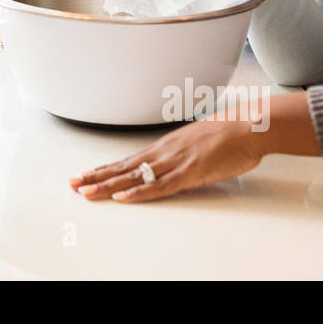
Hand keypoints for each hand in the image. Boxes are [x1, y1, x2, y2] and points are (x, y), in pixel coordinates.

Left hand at [70, 114, 263, 202]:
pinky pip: (160, 186)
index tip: (86, 175)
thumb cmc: (228, 133)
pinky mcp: (189, 172)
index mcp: (165, 146)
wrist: (248, 125)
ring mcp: (175, 162)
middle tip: (73, 184)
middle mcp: (164, 153)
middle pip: (124, 168)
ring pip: (135, 178)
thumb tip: (175, 163)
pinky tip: (124, 197)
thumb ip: (182, 154)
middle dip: (97, 177)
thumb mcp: (197, 143)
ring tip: (87, 192)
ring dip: (109, 186)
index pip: (128, 162)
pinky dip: (140, 193)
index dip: (106, 169)